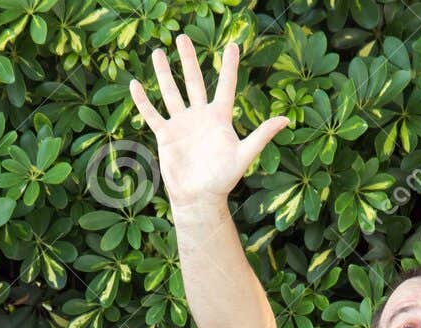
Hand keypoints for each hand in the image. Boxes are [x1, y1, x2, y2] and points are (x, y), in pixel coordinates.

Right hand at [129, 36, 288, 216]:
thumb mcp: (244, 155)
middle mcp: (200, 117)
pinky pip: (152, 114)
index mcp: (220, 118)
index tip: (233, 45)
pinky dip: (143, 100)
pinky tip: (135, 84)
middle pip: (194, 82)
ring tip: (158, 51)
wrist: (199, 198)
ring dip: (163, 73)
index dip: (230, 67)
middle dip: (188, 60)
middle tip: (182, 38)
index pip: (226, 86)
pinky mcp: (165, 135)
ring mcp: (181, 124)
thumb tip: (286, 120)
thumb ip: (262, 135)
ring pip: (171, 92)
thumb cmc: (223, 179)